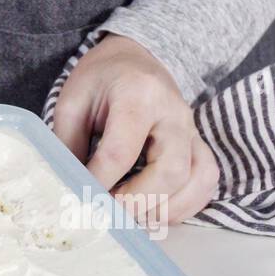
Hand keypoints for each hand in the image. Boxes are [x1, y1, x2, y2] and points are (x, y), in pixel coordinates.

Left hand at [52, 34, 217, 224]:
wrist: (135, 58)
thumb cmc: (101, 80)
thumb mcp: (72, 103)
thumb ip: (68, 145)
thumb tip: (68, 190)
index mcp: (138, 95)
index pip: (121, 152)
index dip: (100, 183)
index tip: (82, 199)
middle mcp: (174, 113)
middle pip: (171, 171)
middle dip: (138, 202)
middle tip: (110, 214)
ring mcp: (192, 130)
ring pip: (197, 179)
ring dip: (165, 209)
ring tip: (133, 217)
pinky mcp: (200, 144)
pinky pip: (206, 182)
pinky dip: (185, 206)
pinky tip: (156, 211)